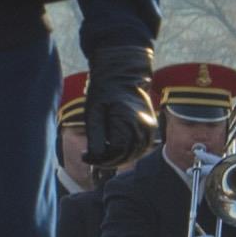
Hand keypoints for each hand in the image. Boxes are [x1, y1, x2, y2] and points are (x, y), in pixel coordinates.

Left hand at [81, 48, 155, 172]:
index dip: (100, 159)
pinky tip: (111, 149)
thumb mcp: (93, 111)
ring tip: (98, 154)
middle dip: (107, 161)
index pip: (117, 152)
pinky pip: (139, 147)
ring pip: (134, 154)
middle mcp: (144, 126)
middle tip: (89, 158)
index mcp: (128, 121)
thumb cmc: (103, 91)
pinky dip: (126, 152)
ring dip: (117, 158)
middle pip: (127, 155)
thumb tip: (96, 157)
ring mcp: (150, 128)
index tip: (84, 158)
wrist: (123, 75)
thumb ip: (96, 135)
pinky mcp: (151, 128)